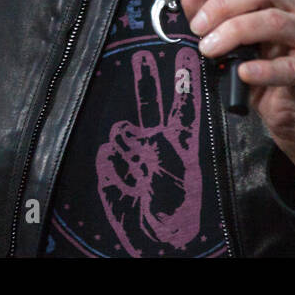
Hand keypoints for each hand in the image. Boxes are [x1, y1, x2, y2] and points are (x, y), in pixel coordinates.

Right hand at [96, 46, 203, 254]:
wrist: (156, 239)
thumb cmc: (176, 213)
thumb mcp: (181, 180)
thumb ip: (161, 151)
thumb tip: (130, 134)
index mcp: (180, 146)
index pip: (183, 109)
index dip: (184, 82)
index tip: (186, 55)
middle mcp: (157, 145)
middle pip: (150, 106)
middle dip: (146, 81)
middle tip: (142, 56)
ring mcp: (134, 155)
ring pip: (122, 135)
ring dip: (128, 152)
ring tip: (140, 177)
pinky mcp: (112, 168)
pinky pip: (107, 158)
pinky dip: (114, 172)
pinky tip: (127, 186)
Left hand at [180, 0, 294, 184]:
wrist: (293, 111)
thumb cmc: (266, 70)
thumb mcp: (234, 40)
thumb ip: (212, 16)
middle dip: (223, 5)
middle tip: (200, 27)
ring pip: (273, 20)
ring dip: (234, 32)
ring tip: (211, 48)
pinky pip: (290, 65)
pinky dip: (262, 69)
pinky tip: (244, 71)